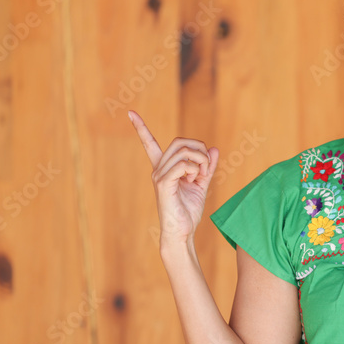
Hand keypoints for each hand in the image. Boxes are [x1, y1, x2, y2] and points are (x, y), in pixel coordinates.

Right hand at [128, 109, 218, 249]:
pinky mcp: (163, 183)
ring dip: (201, 160)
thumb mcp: (202, 184)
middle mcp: (159, 169)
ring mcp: (159, 175)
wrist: (183, 232)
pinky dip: (195, 169)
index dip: (140, 128)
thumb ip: (207, 167)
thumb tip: (213, 149)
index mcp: (165, 168)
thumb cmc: (189, 211)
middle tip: (205, 168)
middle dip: (199, 149)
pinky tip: (194, 180)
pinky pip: (183, 164)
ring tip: (201, 176)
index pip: (150, 143)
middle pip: (180, 142)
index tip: (130, 112)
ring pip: (183, 151)